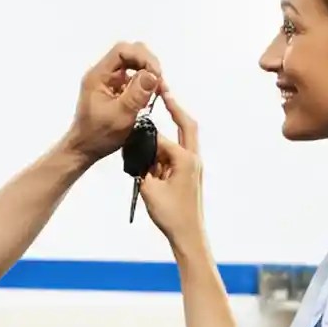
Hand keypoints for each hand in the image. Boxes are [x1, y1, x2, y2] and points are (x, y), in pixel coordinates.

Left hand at [62, 41, 162, 163]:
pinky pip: (131, 79)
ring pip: (132, 66)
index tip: (156, 74)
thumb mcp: (121, 115)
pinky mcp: (113, 90)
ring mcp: (107, 82)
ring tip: (157, 91)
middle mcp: (102, 74)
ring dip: (147, 75)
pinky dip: (143, 84)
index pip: (122, 51)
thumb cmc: (98, 135)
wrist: (84, 149)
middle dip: (147, 64)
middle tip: (159, 82)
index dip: (143, 57)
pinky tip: (148, 98)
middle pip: (129, 54)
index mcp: (98, 76)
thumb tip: (153, 74)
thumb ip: (137, 94)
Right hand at [138, 89, 204, 244]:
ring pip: (179, 142)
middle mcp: (193, 159)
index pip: (162, 137)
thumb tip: (138, 151)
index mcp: (186, 160)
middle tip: (163, 91)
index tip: (134, 117)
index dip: (146, 131)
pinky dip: (163, 154)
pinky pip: (175, 156)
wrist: (188, 235)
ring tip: (149, 130)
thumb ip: (142, 166)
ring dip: (165, 136)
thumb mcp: (150, 188)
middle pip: (186, 125)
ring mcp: (193, 167)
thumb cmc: (172, 214)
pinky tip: (149, 157)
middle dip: (174, 107)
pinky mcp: (189, 175)